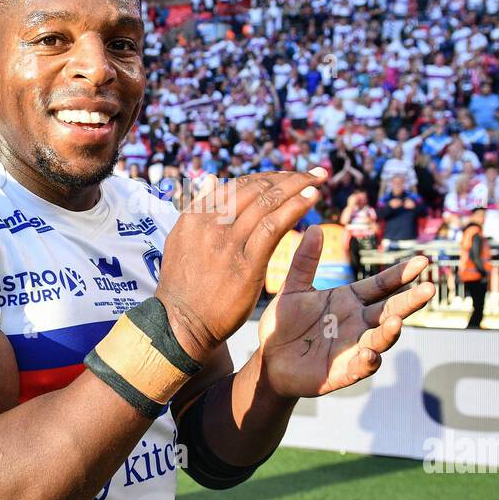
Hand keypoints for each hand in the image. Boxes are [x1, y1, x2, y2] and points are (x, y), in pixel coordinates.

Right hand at [154, 170, 325, 360]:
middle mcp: (211, 224)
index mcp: (196, 216)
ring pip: (267, 202)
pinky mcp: (246, 263)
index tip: (287, 177)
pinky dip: (295, 208)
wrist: (181, 325)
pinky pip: (274, 226)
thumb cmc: (185, 287)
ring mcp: (228, 243)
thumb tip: (210, 178)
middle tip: (311, 174)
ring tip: (317, 180)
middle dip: (288, 177)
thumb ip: (198, 208)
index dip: (267, 177)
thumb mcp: (181, 239)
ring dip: (297, 187)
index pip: (237, 185)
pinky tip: (311, 200)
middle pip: (255, 188)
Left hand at [255, 236, 435, 398]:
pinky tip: (369, 353)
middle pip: (389, 310)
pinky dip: (367, 361)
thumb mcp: (292, 288)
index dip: (401, 274)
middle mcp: (358, 323)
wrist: (268, 359)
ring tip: (396, 321)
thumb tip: (313, 227)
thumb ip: (305, 261)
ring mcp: (353, 347)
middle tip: (429, 289)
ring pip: (380, 339)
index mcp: (349, 300)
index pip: (380, 285)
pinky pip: (360, 367)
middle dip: (409, 301)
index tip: (421, 261)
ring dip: (390, 331)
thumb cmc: (283, 323)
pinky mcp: (342, 371)